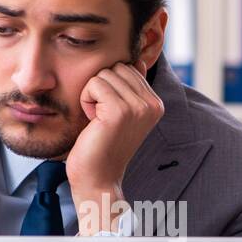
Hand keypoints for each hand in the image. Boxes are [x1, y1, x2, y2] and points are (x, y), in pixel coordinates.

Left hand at [66, 60, 163, 233]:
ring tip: (98, 121)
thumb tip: (137, 62)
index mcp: (155, 103)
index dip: (110, 88)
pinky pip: (94, 84)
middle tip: (103, 118)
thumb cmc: (103, 146)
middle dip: (101, 89)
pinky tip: (93, 122)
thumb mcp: (122, 113)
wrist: (97, 179)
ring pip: (103, 74)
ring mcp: (138, 107)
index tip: (110, 116)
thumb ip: (131, 88)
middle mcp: (152, 104)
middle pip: (116, 67)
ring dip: (92, 96)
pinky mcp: (119, 111)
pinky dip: (86, 100)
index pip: (128, 68)